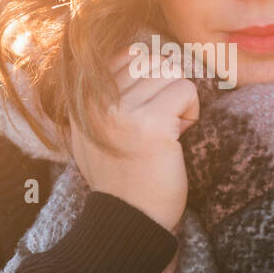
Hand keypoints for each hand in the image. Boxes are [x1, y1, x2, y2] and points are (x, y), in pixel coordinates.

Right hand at [67, 45, 199, 231]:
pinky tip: (177, 138)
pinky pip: (186, 89)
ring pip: (170, 71)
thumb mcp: (96, 131)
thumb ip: (105, 94)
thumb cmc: (122, 176)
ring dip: (178, 101)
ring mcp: (121, 111)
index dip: (148, 77)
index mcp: (82, 99)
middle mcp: (96, 101)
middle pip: (151, 59)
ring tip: (166, 133)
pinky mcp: (150, 124)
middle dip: (165, 88)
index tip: (147, 111)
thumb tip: (137, 51)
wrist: (128, 221)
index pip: (127, 54)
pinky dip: (190, 112)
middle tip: (159, 125)